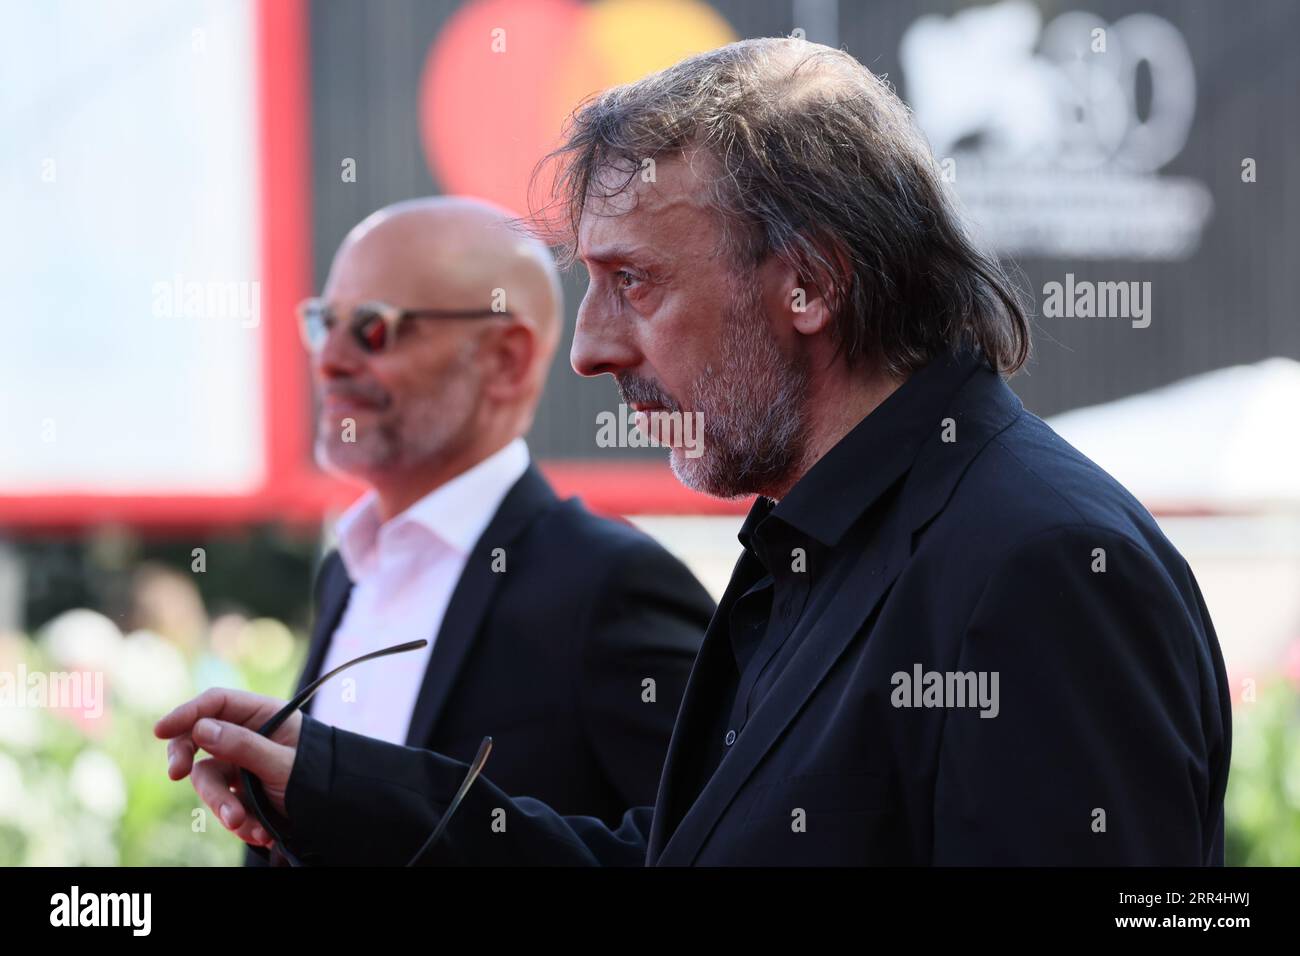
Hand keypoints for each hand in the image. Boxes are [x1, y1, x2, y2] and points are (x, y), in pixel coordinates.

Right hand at [154, 688, 301, 847]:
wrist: (337, 812)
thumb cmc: (317, 776)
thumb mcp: (283, 762)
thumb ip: (244, 746)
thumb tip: (201, 729)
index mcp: (263, 715)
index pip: (217, 703)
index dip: (187, 712)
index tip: (161, 730)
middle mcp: (248, 737)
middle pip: (200, 738)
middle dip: (186, 757)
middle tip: (176, 772)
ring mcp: (242, 766)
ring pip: (209, 779)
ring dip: (220, 804)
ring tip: (240, 823)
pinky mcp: (242, 794)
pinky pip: (224, 805)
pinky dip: (238, 822)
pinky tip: (260, 833)